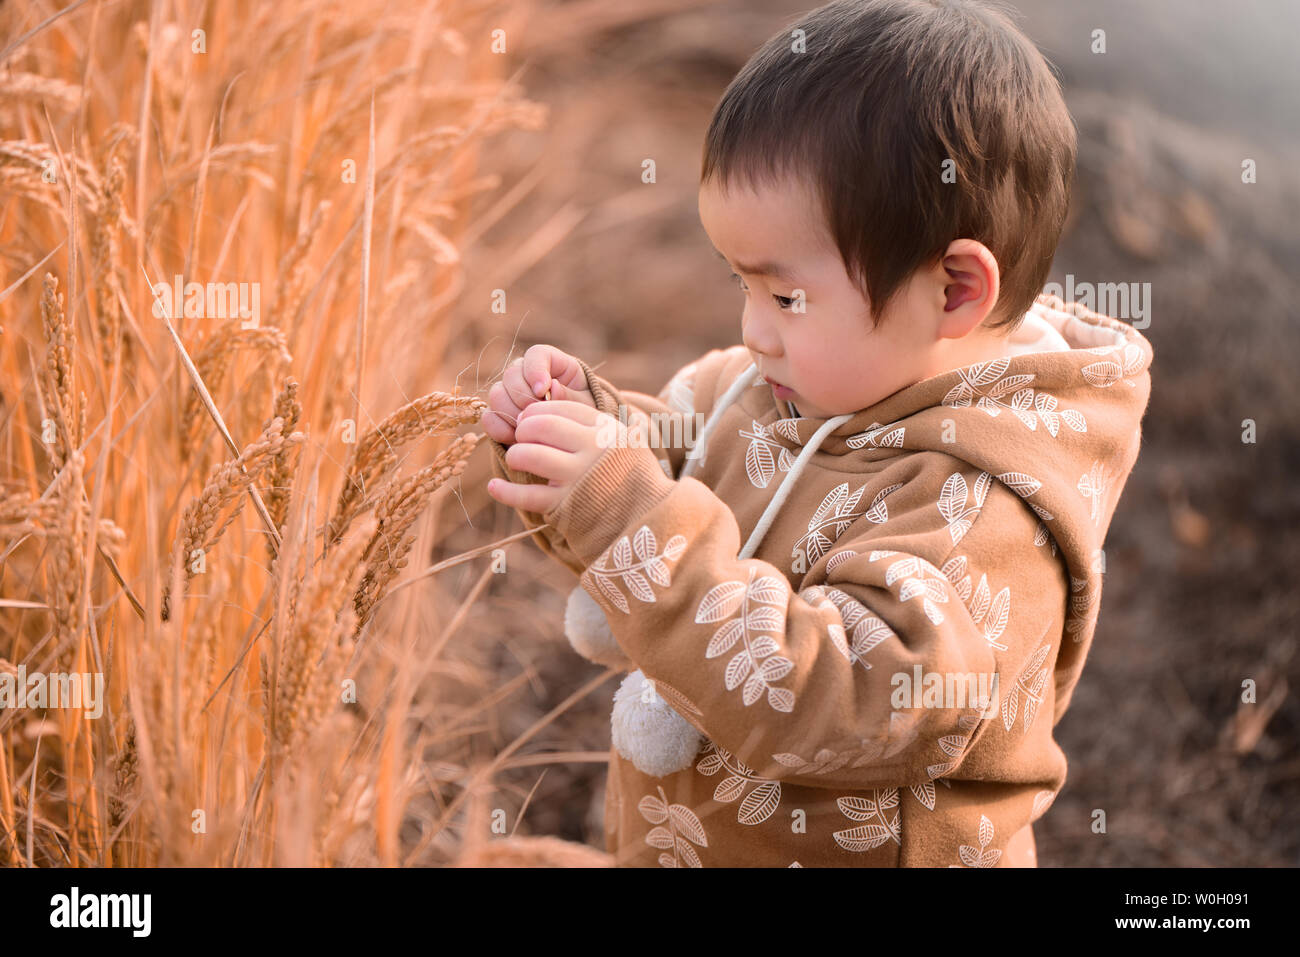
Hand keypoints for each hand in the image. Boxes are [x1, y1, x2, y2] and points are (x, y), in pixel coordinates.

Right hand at [482, 345, 594, 445]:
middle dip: (524, 397)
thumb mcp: (585, 405)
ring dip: (512, 413)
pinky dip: (500, 428)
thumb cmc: (583, 416)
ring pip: (497, 394)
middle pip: (511, 374)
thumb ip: (571, 396)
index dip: (535, 370)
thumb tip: (553, 388)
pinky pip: (489, 417)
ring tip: (530, 428)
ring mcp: (509, 394)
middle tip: (538, 415)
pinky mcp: (499, 415)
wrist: (572, 441)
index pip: (536, 354)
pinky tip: (516, 439)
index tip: (543, 390)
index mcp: (552, 364)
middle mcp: (526, 374)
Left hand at [486, 399, 628, 514]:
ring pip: (530, 455)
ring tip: (516, 458)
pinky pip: (526, 495)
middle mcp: (592, 450)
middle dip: (523, 429)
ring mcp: (578, 478)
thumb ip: (593, 422)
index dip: (538, 409)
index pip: (562, 407)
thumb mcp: (624, 439)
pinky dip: (506, 492)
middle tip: (521, 437)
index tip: (529, 418)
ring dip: (516, 455)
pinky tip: (495, 486)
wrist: (647, 519)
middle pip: (542, 425)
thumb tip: (551, 393)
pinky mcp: (566, 506)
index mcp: (605, 429)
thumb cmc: (630, 475)